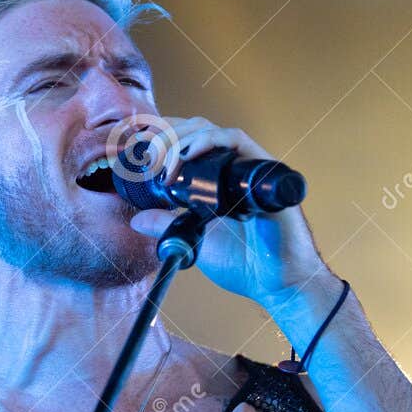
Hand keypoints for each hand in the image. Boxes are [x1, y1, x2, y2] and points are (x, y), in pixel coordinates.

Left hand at [124, 116, 327, 303]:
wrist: (274, 282)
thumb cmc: (243, 263)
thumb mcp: (193, 240)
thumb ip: (167, 226)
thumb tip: (137, 219)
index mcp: (215, 180)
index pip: (186, 142)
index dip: (162, 138)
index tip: (139, 149)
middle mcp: (232, 168)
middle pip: (194, 130)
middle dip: (165, 135)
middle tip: (147, 156)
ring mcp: (247, 167)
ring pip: (210, 130)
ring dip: (180, 138)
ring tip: (161, 159)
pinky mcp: (263, 170)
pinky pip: (237, 140)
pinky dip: (209, 140)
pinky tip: (188, 152)